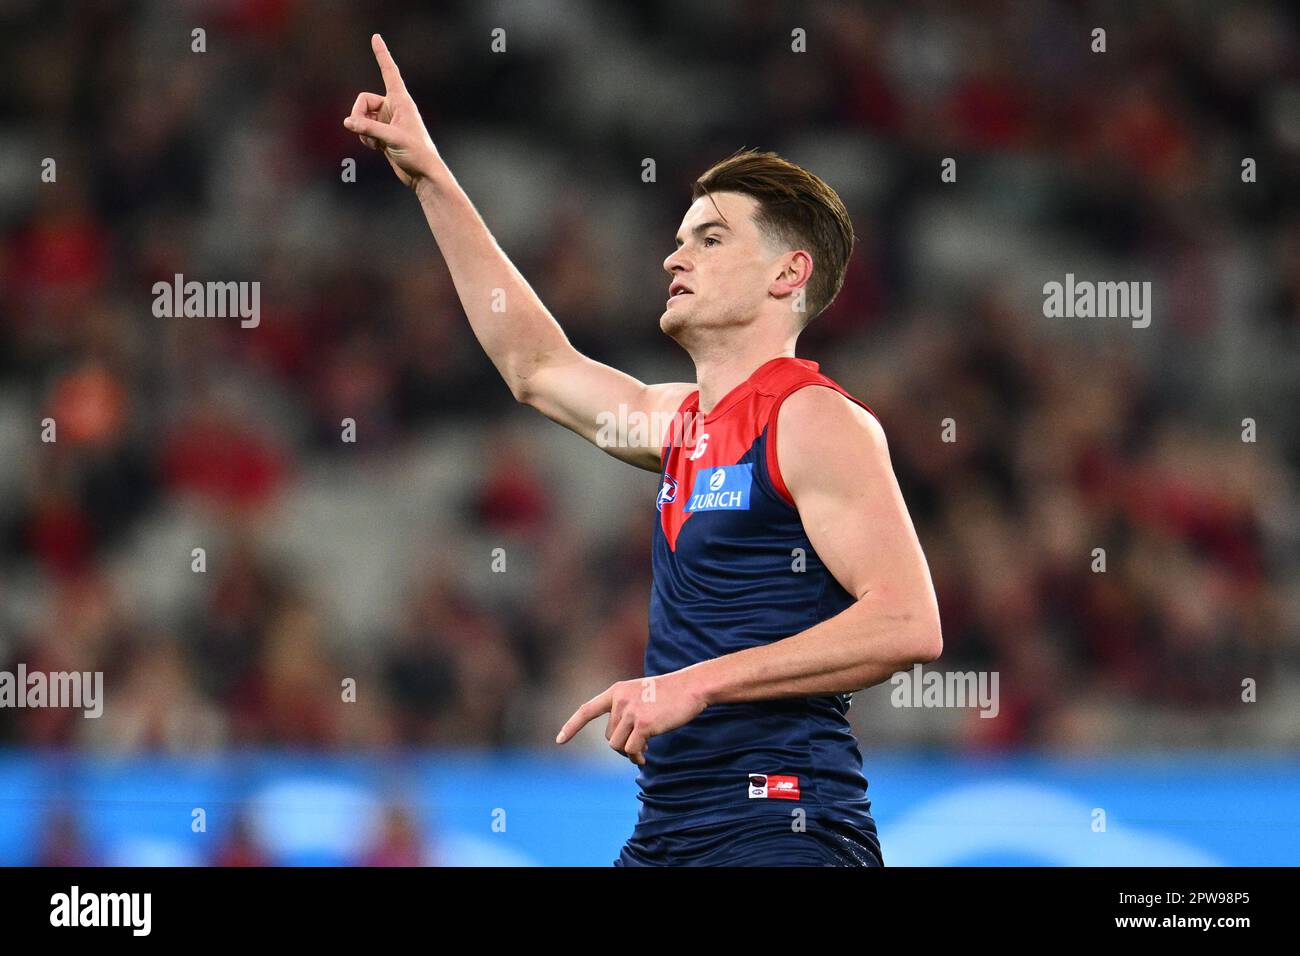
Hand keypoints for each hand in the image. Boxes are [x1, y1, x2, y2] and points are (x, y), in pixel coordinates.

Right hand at [343, 34, 440, 188]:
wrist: (423, 176)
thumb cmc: (417, 155)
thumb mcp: (392, 139)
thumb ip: (369, 129)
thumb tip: (347, 122)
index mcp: (402, 102)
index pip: (390, 72)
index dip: (382, 55)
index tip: (375, 37)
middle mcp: (394, 108)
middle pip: (363, 100)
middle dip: (358, 114)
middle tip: (363, 130)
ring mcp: (387, 121)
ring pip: (361, 116)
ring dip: (362, 129)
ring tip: (375, 143)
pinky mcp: (383, 134)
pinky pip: (364, 128)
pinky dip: (364, 137)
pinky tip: (376, 148)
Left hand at [555, 670, 708, 765]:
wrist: (692, 687)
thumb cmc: (671, 694)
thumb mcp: (642, 696)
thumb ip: (627, 712)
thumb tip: (623, 746)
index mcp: (617, 691)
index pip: (587, 710)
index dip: (572, 726)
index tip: (559, 740)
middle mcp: (620, 700)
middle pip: (610, 736)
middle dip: (623, 745)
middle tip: (640, 749)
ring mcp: (630, 711)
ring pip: (618, 746)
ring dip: (629, 753)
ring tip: (643, 753)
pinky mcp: (643, 724)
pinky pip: (632, 749)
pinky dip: (637, 757)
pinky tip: (645, 757)